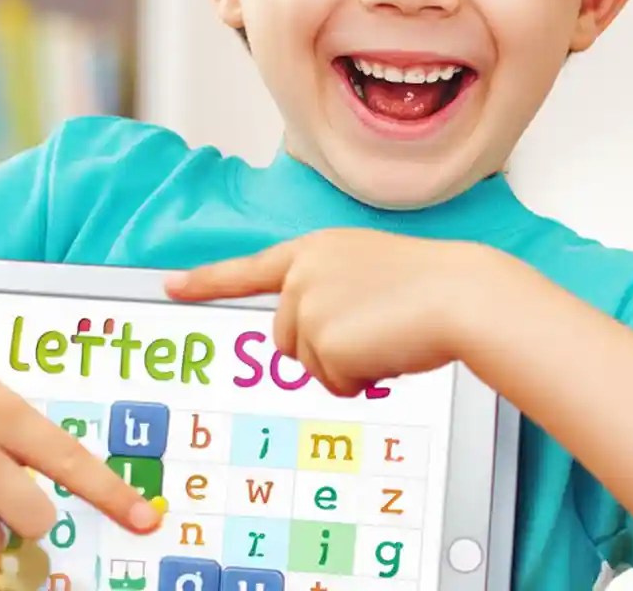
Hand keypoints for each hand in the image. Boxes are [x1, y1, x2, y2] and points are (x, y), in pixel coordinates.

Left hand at [165, 229, 491, 396]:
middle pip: (286, 338)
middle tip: (376, 329)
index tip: (170, 285)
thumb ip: (328, 292)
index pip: (249, 268)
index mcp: (313, 250)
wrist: (462, 296)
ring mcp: (307, 305)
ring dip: (346, 364)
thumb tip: (313, 341)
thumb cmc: (430, 286)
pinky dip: (360, 379)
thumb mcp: (367, 272)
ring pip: (308, 363)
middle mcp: (301, 274)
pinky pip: (332, 383)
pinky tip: (389, 350)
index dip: (206, 280)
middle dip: (326, 349)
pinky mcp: (321, 339)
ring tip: (387, 335)